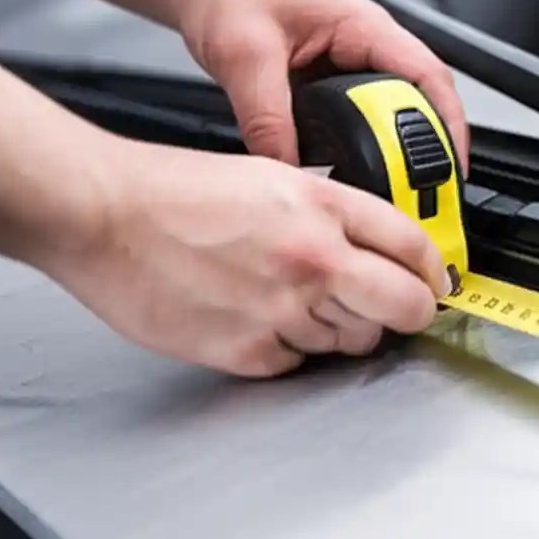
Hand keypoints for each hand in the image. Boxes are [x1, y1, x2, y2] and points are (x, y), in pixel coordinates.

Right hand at [42, 140, 452, 377]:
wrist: (105, 214)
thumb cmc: (172, 191)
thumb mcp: (268, 176)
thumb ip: (326, 210)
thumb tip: (370, 244)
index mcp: (321, 206)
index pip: (412, 246)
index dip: (433, 270)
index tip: (434, 282)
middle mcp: (313, 259)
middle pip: (406, 305)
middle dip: (411, 311)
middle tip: (401, 310)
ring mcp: (283, 309)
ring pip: (354, 340)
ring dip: (343, 328)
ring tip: (300, 302)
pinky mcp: (250, 351)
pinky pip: (300, 362)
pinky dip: (291, 349)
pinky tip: (261, 318)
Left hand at [175, 0, 469, 172]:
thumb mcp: (244, 57)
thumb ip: (266, 118)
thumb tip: (289, 170)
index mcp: (362, 24)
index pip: (428, 75)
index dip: (449, 123)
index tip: (451, 165)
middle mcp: (365, 43)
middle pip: (419, 100)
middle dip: (425, 146)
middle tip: (421, 189)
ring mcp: (349, 63)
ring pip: (390, 113)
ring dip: (393, 147)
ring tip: (394, 185)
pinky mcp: (328, 82)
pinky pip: (359, 119)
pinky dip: (363, 145)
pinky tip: (354, 169)